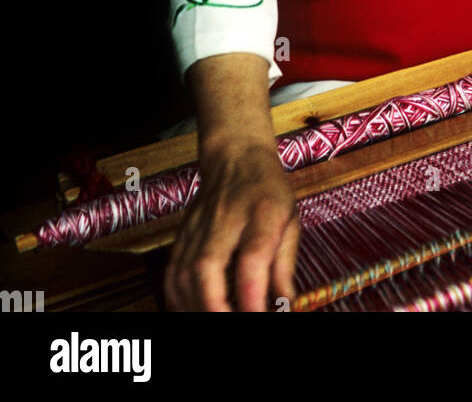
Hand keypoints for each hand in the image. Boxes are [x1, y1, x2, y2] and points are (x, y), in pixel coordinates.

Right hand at [163, 140, 298, 311]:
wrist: (235, 156)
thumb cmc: (267, 190)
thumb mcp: (290, 221)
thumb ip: (284, 267)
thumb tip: (284, 307)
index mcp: (261, 213)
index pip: (252, 257)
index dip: (253, 296)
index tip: (259, 318)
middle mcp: (224, 219)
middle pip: (207, 268)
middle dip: (214, 308)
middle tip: (231, 324)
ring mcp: (197, 227)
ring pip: (183, 274)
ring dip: (196, 307)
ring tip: (216, 319)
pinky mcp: (180, 236)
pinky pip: (171, 274)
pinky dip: (178, 299)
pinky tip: (192, 310)